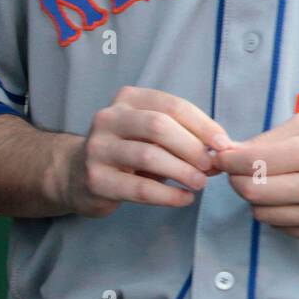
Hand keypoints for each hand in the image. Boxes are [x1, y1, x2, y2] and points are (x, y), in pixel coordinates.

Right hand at [60, 86, 231, 217]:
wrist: (75, 174)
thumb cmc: (127, 152)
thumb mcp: (152, 136)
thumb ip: (183, 138)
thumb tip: (221, 151)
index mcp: (128, 99)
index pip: (172, 105)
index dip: (202, 124)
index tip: (223, 144)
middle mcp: (109, 118)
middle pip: (159, 126)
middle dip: (191, 146)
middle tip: (210, 165)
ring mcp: (98, 148)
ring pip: (148, 155)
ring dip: (181, 171)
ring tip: (200, 184)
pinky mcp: (96, 179)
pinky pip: (139, 188)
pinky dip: (168, 195)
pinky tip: (184, 198)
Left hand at [210, 113, 298, 243]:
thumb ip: (266, 139)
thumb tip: (226, 153)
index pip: (251, 162)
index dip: (227, 159)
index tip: (221, 155)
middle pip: (251, 192)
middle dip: (236, 179)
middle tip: (239, 169)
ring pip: (261, 213)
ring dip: (255, 197)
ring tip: (268, 181)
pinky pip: (279, 227)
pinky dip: (275, 212)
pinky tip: (288, 196)